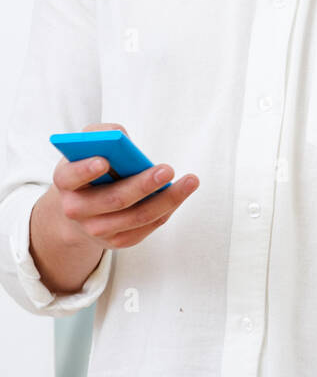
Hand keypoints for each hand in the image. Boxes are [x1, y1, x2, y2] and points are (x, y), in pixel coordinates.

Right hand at [48, 121, 198, 251]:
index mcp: (66, 181)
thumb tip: (123, 140)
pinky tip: (181, 194)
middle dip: (142, 185)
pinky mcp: (116, 241)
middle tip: (167, 170)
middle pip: (114, 200)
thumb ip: (101, 135)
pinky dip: (166, 209)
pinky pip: (147, 226)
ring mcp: (96, 229)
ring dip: (167, 199)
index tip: (104, 160)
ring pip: (137, 216)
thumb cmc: (89, 167)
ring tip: (190, 181)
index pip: (71, 176)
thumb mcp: (88, 146)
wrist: (81, 206)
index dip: (85, 170)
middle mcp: (76, 209)